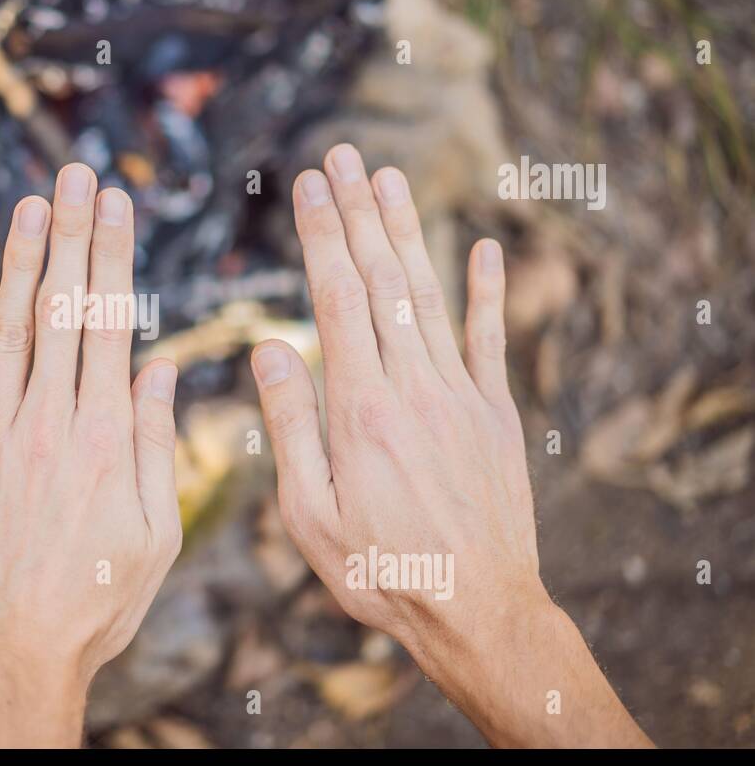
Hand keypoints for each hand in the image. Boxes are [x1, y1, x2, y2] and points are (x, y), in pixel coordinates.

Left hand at [0, 163, 181, 747]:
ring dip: (21, 263)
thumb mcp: (153, 535)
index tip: (116, 202)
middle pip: (62, 312)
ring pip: (9, 331)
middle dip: (71, 235)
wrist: (7, 655)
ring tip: (32, 204)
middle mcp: (47, 425)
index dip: (112, 255)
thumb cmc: (93, 603)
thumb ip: (154, 446)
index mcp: (105, 440)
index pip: (111, 324)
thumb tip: (161, 368)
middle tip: (75, 173)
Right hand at [251, 144, 650, 746]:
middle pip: (383, 281)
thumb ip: (290, 425)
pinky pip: (490, 339)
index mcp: (360, 410)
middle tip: (341, 156)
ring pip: (429, 296)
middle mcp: (414, 388)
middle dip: (356, 213)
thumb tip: (269, 347)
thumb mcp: (308, 515)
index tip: (307, 186)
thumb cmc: (380, 572)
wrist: (479, 610)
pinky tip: (482, 247)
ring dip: (407, 232)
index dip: (322, 236)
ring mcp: (461, 397)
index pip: (338, 300)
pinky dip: (486, 291)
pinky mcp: (496, 415)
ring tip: (388, 177)